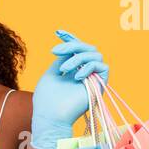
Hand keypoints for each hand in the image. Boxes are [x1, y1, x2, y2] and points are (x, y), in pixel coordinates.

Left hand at [30, 29, 109, 148]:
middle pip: (88, 48)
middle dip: (72, 45)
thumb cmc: (46, 99)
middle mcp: (84, 72)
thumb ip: (61, 61)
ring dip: (78, 58)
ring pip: (95, 54)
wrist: (49, 116)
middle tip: (56, 51)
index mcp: (72, 70)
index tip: (59, 32)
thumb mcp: (51, 75)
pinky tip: (76, 77)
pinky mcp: (99, 85)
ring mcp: (92, 78)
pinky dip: (89, 67)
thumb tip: (67, 50)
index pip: (77, 50)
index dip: (70, 39)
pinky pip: (103, 66)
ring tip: (64, 69)